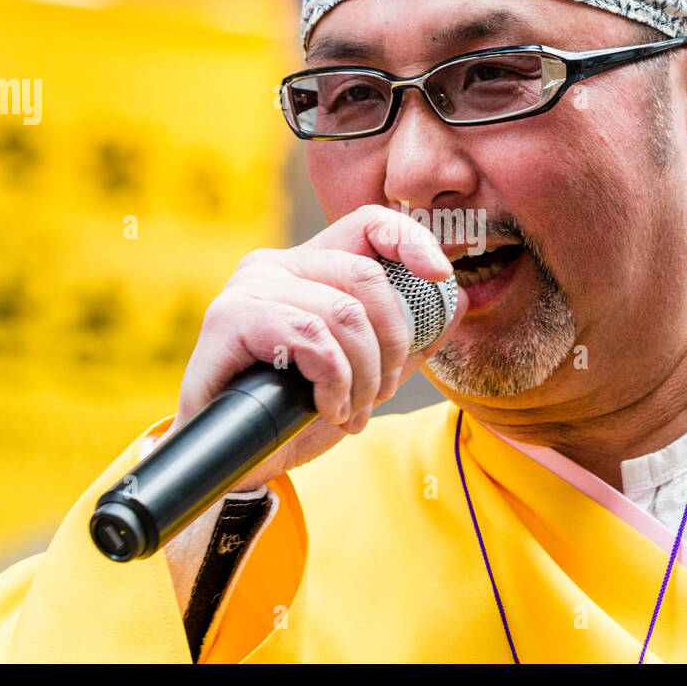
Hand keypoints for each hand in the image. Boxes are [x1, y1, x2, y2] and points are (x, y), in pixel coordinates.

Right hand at [163, 204, 467, 492]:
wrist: (236, 462)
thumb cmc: (294, 413)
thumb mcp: (364, 373)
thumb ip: (406, 339)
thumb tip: (456, 302)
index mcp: (307, 267)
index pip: (367, 223)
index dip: (411, 239)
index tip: (441, 276)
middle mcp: (274, 265)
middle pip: (366, 276)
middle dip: (392, 343)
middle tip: (381, 391)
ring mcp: (248, 288)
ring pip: (343, 314)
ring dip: (363, 375)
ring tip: (352, 410)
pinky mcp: (229, 319)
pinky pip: (310, 338)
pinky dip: (333, 381)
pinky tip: (328, 408)